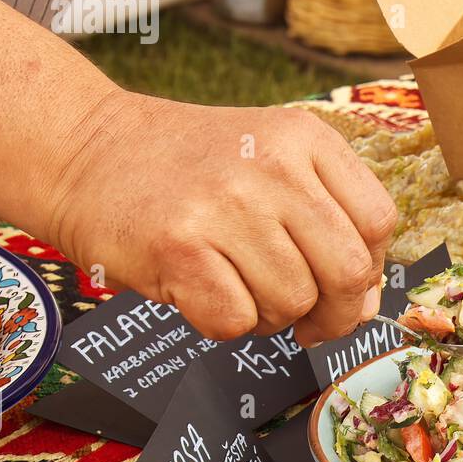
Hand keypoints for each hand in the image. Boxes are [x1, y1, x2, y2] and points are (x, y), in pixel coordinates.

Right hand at [44, 92, 396, 346]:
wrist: (84, 150)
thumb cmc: (190, 169)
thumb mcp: (271, 161)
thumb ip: (329, 221)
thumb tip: (367, 303)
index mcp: (305, 138)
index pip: (378, 221)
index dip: (370, 268)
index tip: (343, 284)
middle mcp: (273, 166)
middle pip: (349, 271)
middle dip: (336, 312)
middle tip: (308, 319)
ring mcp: (226, 206)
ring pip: (293, 303)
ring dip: (271, 315)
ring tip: (237, 284)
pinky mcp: (179, 248)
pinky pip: (237, 322)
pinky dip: (224, 323)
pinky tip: (203, 290)